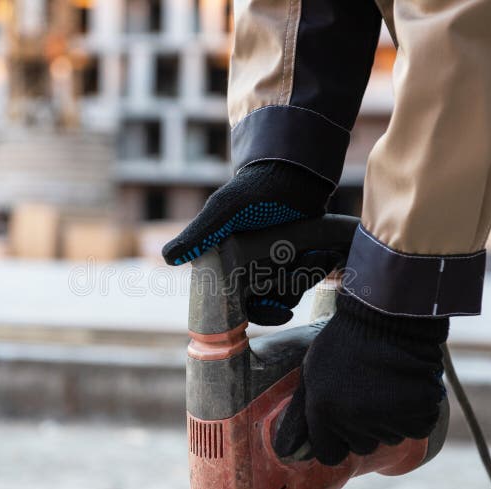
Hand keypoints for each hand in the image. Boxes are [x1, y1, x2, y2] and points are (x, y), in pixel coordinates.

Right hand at [162, 160, 336, 324]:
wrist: (291, 174)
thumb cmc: (253, 191)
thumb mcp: (224, 210)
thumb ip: (200, 234)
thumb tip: (169, 257)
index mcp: (225, 265)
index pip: (236, 306)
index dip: (257, 312)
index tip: (278, 311)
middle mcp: (247, 270)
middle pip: (266, 306)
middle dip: (286, 294)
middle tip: (298, 271)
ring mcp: (273, 266)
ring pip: (289, 294)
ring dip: (303, 279)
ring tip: (311, 255)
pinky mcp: (295, 260)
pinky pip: (305, 280)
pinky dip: (314, 270)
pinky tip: (320, 254)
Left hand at [273, 292, 446, 465]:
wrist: (386, 314)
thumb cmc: (344, 341)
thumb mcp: (311, 371)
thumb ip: (300, 412)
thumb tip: (284, 450)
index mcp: (323, 411)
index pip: (330, 454)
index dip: (336, 439)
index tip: (343, 419)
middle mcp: (354, 419)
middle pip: (362, 445)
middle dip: (364, 426)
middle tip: (366, 391)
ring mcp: (388, 416)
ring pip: (391, 436)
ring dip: (390, 418)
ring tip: (386, 383)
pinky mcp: (420, 409)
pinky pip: (418, 427)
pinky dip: (417, 413)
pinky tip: (407, 386)